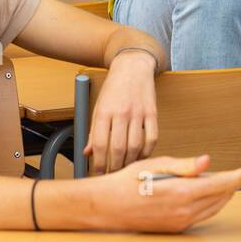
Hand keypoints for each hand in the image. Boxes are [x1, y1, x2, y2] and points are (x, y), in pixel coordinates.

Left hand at [85, 50, 158, 173]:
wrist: (133, 67)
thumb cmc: (114, 88)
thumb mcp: (98, 106)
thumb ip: (94, 131)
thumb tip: (88, 152)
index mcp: (104, 111)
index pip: (100, 144)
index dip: (98, 163)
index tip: (98, 172)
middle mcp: (121, 113)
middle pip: (117, 149)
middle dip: (113, 166)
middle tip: (111, 174)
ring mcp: (138, 113)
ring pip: (135, 146)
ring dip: (129, 162)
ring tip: (124, 168)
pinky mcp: (152, 113)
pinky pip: (151, 138)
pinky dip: (146, 152)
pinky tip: (140, 157)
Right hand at [93, 154, 240, 232]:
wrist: (109, 206)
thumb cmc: (129, 181)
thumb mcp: (158, 164)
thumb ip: (186, 165)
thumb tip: (207, 161)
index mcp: (182, 192)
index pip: (221, 184)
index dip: (239, 176)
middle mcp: (184, 211)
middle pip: (221, 197)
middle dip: (231, 183)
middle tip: (233, 171)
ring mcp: (181, 222)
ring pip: (213, 207)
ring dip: (221, 194)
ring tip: (217, 180)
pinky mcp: (177, 228)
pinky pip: (201, 215)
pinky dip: (208, 203)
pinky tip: (201, 192)